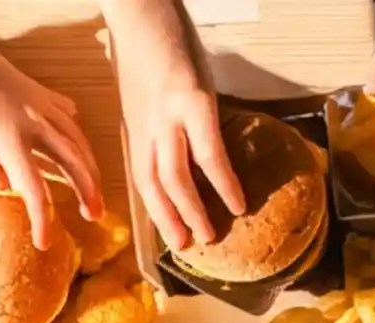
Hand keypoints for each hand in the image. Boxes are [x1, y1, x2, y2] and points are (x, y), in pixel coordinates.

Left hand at [0, 10, 102, 249]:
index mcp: (9, 139)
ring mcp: (42, 106)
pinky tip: (78, 150)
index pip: (35, 189)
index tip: (45, 242)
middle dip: (89, 192)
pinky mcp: (42, 94)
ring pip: (79, 142)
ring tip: (93, 191)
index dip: (42, 220)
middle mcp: (33, 123)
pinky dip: (77, 137)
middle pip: (74, 165)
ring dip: (90, 169)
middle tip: (94, 215)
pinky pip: (69, 119)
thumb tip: (5, 185)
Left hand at [108, 0, 244, 249]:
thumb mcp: (147, 92)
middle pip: (154, 185)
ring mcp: (168, 116)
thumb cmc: (151, 45)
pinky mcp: (192, 102)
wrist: (143, 7)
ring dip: (193, 211)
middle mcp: (146, 127)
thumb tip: (189, 149)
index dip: (157, 212)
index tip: (172, 237)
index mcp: (137, 127)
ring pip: (175, 177)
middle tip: (188, 247)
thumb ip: (161, 122)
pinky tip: (237, 200)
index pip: (143, 179)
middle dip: (170, 220)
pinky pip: (209, 152)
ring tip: (211, 234)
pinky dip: (222, 181)